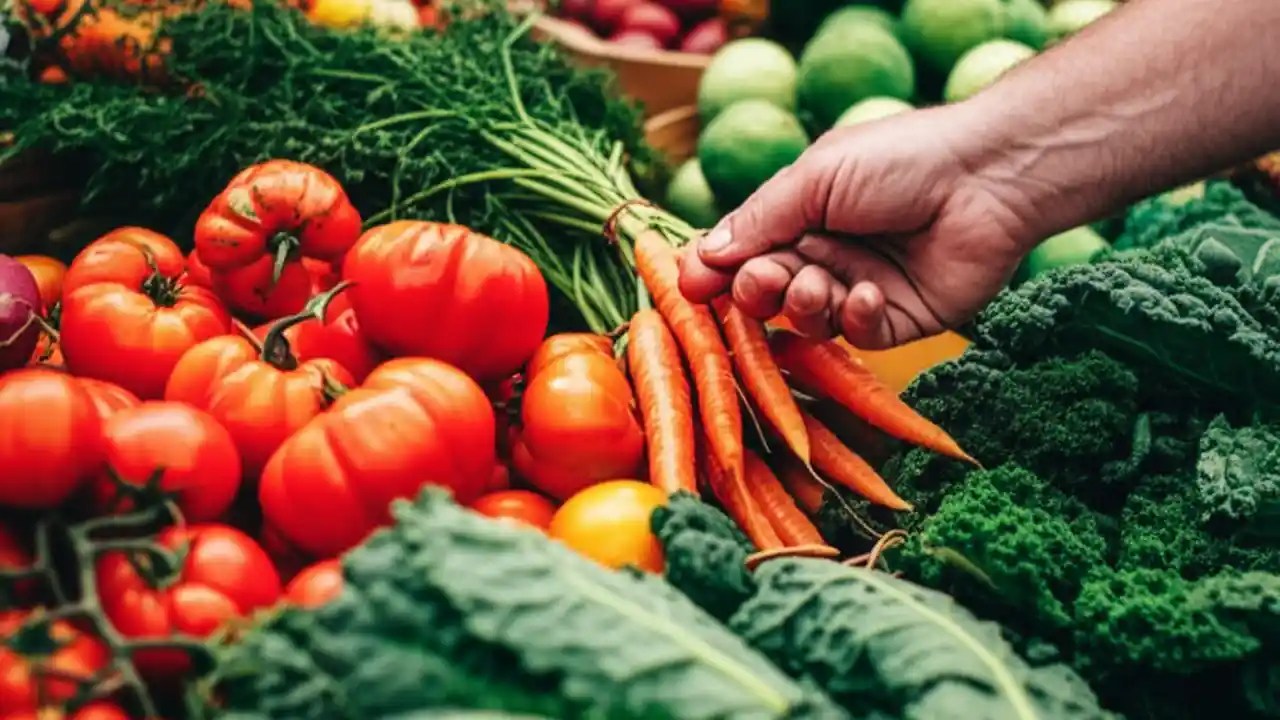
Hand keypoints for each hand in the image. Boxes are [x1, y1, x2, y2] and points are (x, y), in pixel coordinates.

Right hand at [678, 104, 1042, 348]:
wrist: (988, 177)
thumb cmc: (901, 159)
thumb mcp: (816, 179)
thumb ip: (759, 220)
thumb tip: (702, 255)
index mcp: (802, 215)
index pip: (744, 252)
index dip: (716, 271)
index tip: (690, 287)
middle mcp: (826, 254)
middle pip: (767, 291)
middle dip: (756, 291)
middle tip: (760, 282)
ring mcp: (859, 288)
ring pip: (806, 319)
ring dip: (802, 305)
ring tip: (817, 284)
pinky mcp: (896, 319)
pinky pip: (857, 334)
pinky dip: (855, 316)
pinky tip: (869, 292)